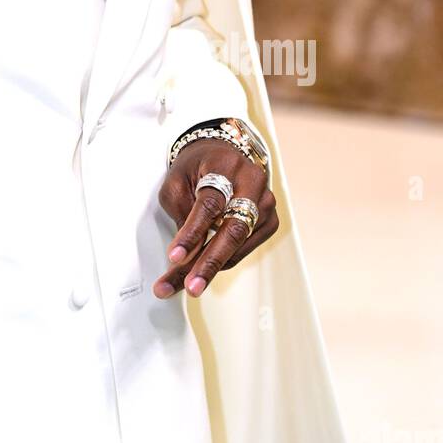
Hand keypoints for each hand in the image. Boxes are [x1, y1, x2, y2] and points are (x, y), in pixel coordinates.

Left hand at [152, 138, 277, 299]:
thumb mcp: (177, 181)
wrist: (221, 156)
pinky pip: (244, 249)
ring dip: (209, 268)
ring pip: (238, 245)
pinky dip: (222, 261)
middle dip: (208, 262)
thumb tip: (186, 254)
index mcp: (225, 165)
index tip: (175, 256)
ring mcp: (265, 203)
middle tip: (190, 286)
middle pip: (232, 229)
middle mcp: (252, 183)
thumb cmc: (197, 168)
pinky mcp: (269, 222)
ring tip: (181, 284)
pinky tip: (202, 268)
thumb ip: (181, 213)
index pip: (210, 203)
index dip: (192, 232)